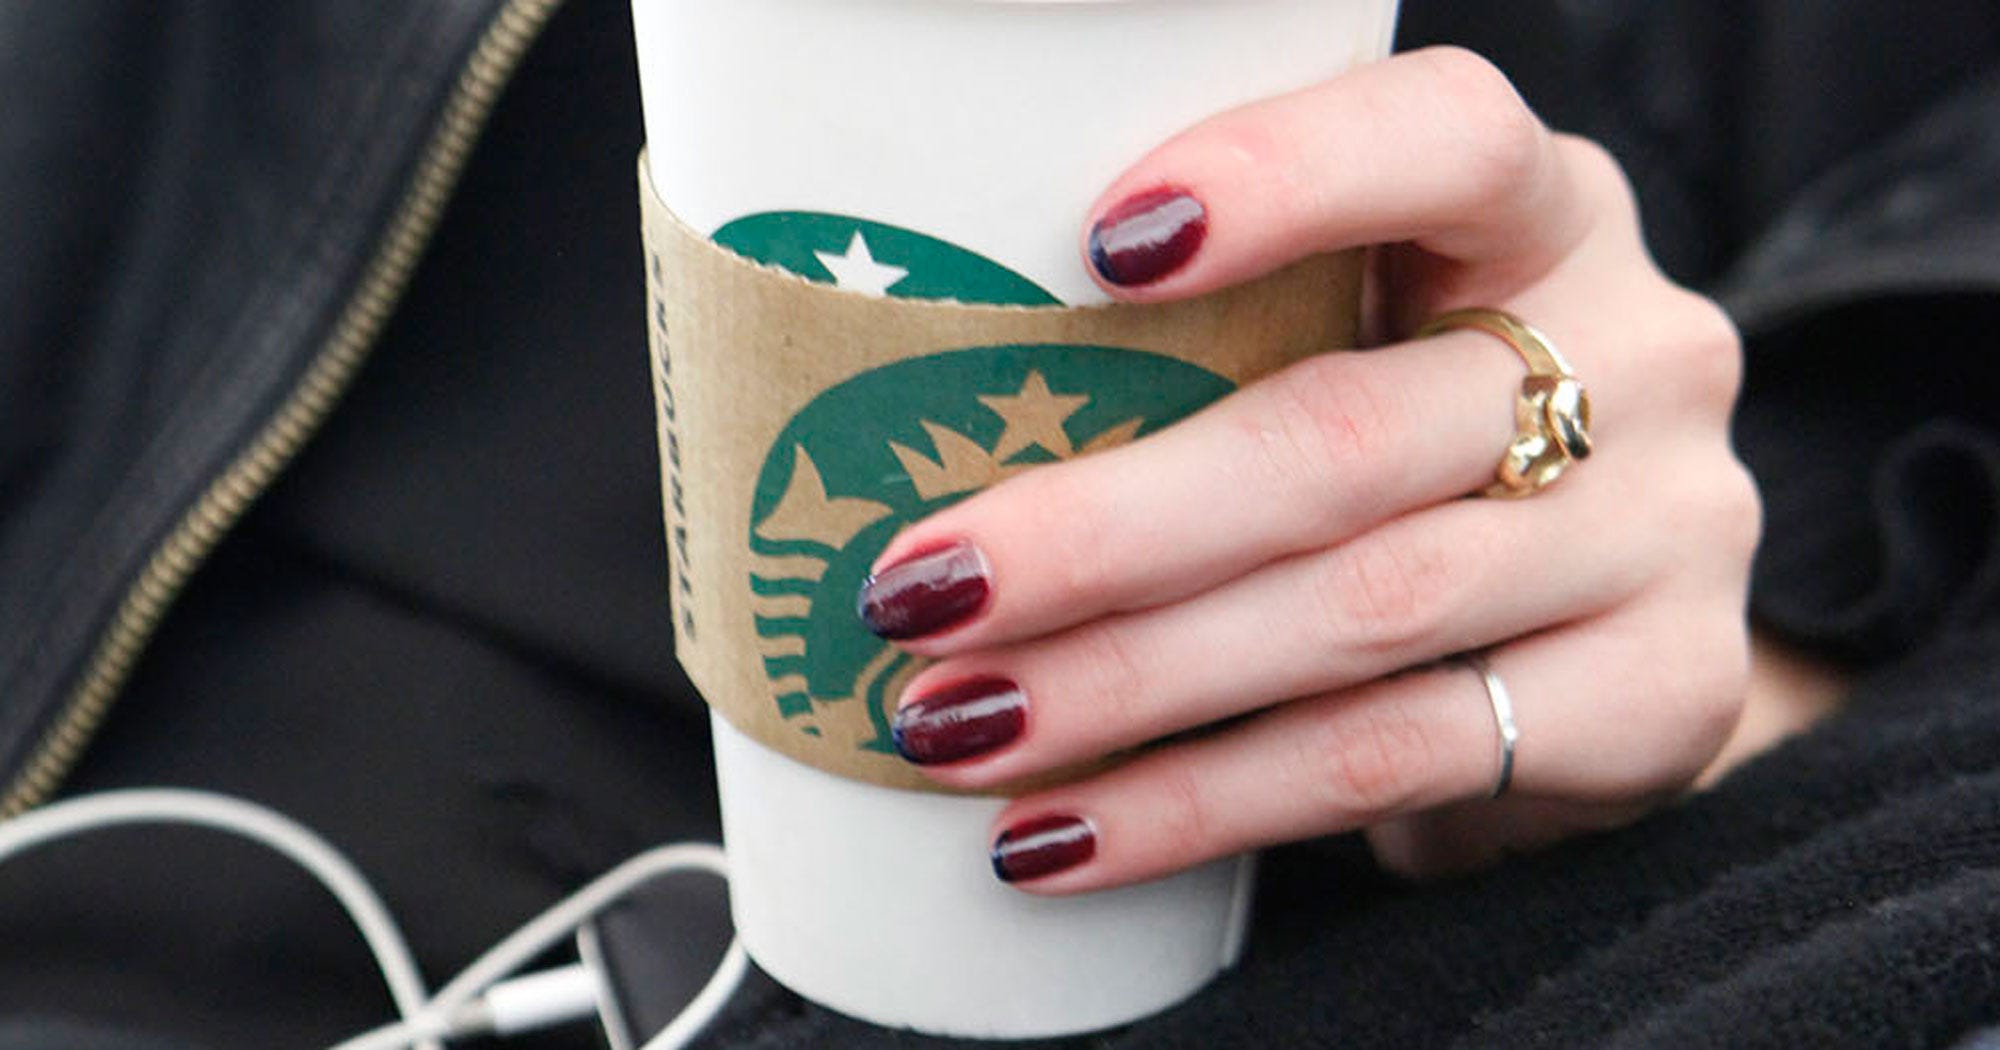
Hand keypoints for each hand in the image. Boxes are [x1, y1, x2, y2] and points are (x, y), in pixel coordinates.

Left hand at [857, 47, 1760, 886]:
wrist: (1598, 646)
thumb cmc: (1406, 458)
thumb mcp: (1349, 346)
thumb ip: (1218, 344)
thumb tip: (900, 416)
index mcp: (1543, 211)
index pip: (1445, 138)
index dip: (1281, 180)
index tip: (1096, 244)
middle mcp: (1638, 350)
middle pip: (1346, 435)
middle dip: (1105, 529)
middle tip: (918, 590)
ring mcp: (1669, 531)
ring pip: (1360, 613)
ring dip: (1127, 683)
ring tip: (954, 724)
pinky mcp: (1663, 697)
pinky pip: (1397, 756)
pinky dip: (1206, 801)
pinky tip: (1067, 835)